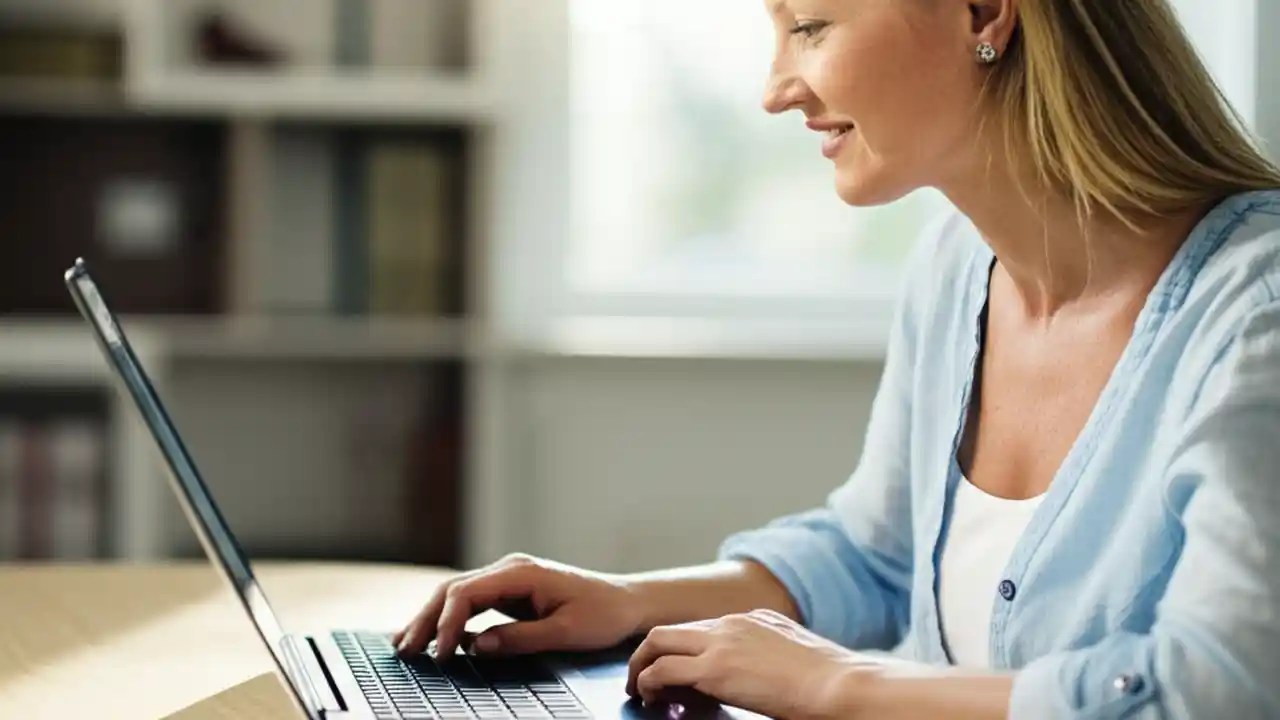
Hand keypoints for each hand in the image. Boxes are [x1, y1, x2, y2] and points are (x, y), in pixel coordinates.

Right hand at [393, 553, 644, 660]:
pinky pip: (471, 603)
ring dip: (431, 618)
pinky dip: (449, 619)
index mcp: (520, 572)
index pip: (466, 592)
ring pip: (457, 594)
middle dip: (426, 619)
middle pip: (452, 590)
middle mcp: (509, 569)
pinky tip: (432, 638)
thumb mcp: (564, 631)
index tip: (439, 653)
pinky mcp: (510, 592)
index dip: (446, 622)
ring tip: (406, 645)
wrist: (626, 602)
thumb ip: (519, 638)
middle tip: (406, 651)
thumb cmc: (602, 614)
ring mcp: (507, 579)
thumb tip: (474, 646)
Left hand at [625, 609, 874, 719]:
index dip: (683, 651)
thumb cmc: (829, 680)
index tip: (675, 670)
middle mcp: (733, 623)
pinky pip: (664, 669)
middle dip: (649, 652)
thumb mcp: (795, 656)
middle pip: (672, 630)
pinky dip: (648, 681)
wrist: (838, 685)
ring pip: (659, 641)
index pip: (702, 629)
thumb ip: (770, 658)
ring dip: (641, 666)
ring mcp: (722, 642)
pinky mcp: (715, 669)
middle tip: (641, 675)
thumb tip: (759, 679)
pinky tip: (649, 696)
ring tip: (638, 688)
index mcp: (754, 619)